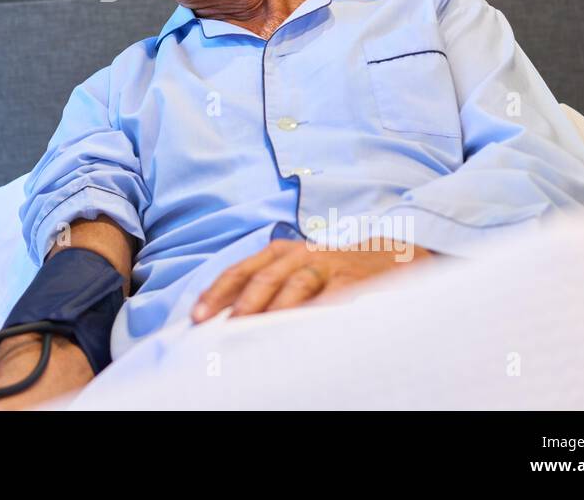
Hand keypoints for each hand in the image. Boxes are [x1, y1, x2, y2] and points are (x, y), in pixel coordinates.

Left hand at [192, 239, 434, 321]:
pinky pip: (332, 297)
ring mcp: (326, 266)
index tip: (198, 318)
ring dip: (276, 309)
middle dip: (243, 305)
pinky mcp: (352, 281)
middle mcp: (299, 255)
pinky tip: (304, 328)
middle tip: (226, 329)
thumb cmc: (328, 270)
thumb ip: (263, 288)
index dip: (217, 294)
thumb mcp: (293, 269)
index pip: (240, 272)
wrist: (385, 256)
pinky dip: (316, 312)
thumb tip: (226, 317)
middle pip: (264, 279)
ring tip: (259, 330)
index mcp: (278, 252)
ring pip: (295, 285)